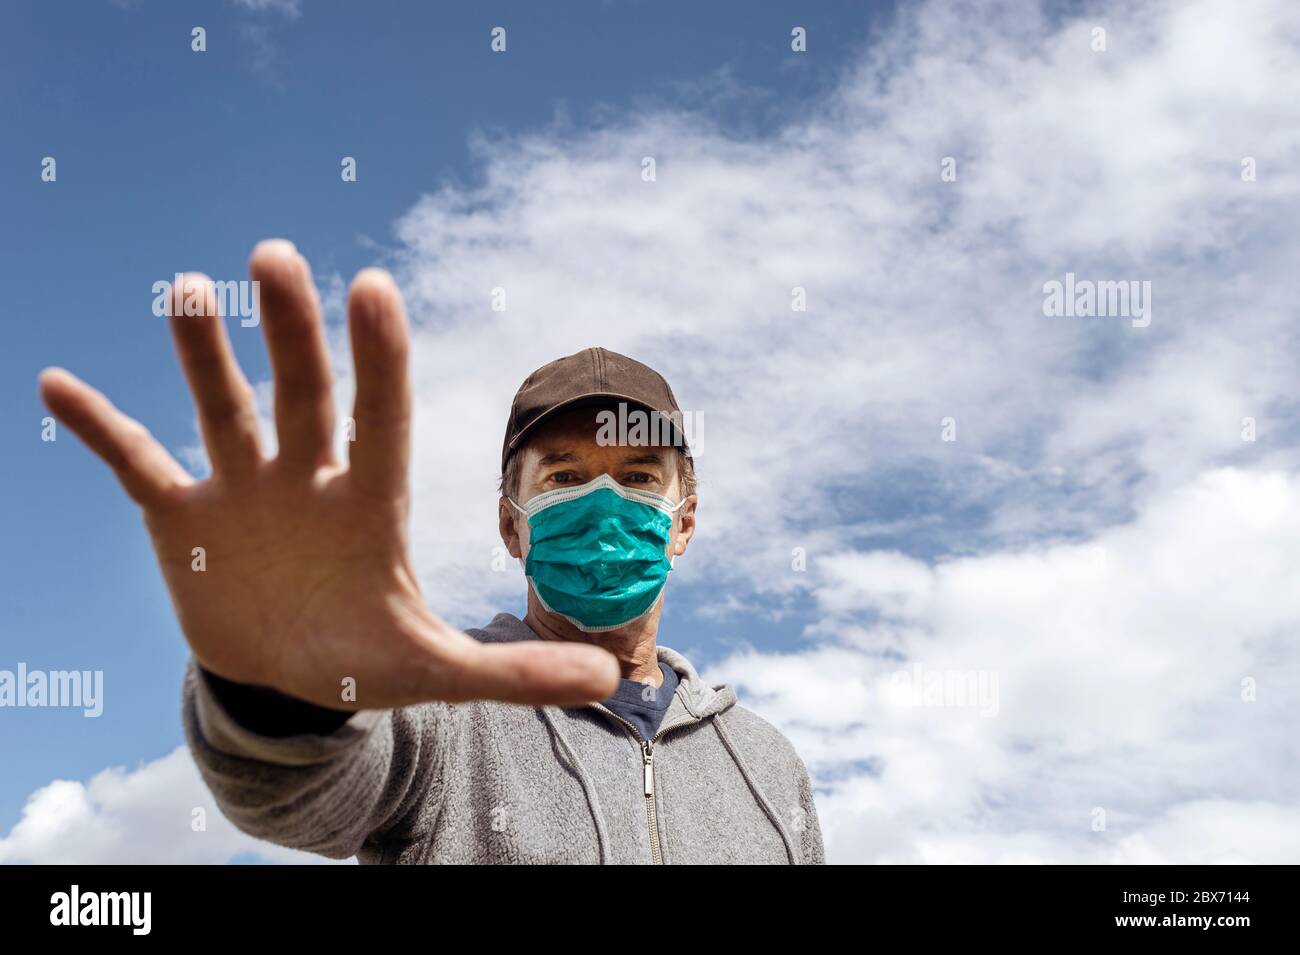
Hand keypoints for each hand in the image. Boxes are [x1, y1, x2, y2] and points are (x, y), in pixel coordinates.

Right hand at [39, 240, 619, 709]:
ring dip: (202, 353)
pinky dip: (101, 429)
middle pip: (303, 393)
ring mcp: (244, 490)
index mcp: (373, 501)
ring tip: (187, 288)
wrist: (289, 684)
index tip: (374, 288)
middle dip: (290, 332)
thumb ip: (514, 673)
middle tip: (275, 257)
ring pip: (223, 408)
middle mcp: (310, 477)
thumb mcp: (436, 670)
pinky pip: (137, 463)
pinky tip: (58, 386)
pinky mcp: (183, 518)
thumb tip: (612, 683)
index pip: (382, 416)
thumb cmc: (365, 658)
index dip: (379, 359)